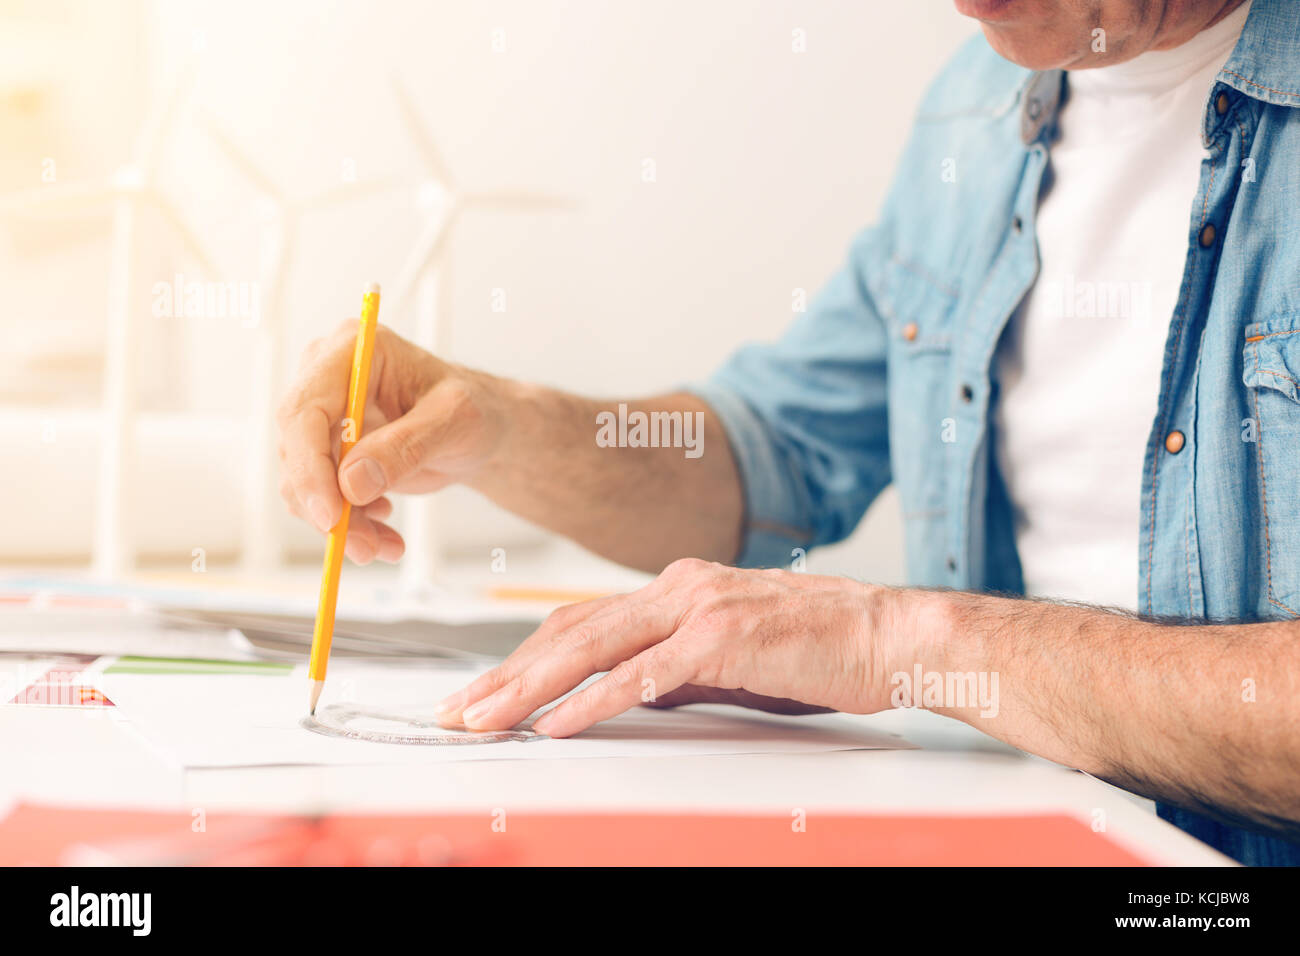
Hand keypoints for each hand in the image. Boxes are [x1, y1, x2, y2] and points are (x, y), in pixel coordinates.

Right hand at [276, 320, 513, 563]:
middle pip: (296, 449)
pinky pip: (318, 497)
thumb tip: (351, 483)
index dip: (310, 465)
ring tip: (386, 545)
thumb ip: (406, 447)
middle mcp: (326, 378)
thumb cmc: (474, 410)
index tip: (331, 514)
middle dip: (326, 506)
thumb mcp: (455, 422)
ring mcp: (323, 416)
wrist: (479, 430)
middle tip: (363, 546)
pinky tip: (384, 534)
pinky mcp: (326, 451)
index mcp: (353, 350)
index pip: (306, 409)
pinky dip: (348, 526)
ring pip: (302, 482)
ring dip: (341, 524)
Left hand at [433, 558, 903, 736]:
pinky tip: (555, 724)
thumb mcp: (732, 651)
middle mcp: (677, 587)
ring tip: (485, 717)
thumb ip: (675, 664)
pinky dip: (591, 701)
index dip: (523, 656)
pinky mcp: (723, 639)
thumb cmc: (821, 647)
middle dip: (505, 674)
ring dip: (529, 687)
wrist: (891, 634)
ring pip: (592, 648)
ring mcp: (698, 608)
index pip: (579, 621)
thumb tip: (626, 694)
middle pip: (568, 630)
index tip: (484, 689)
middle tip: (458, 709)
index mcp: (676, 587)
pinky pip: (642, 676)